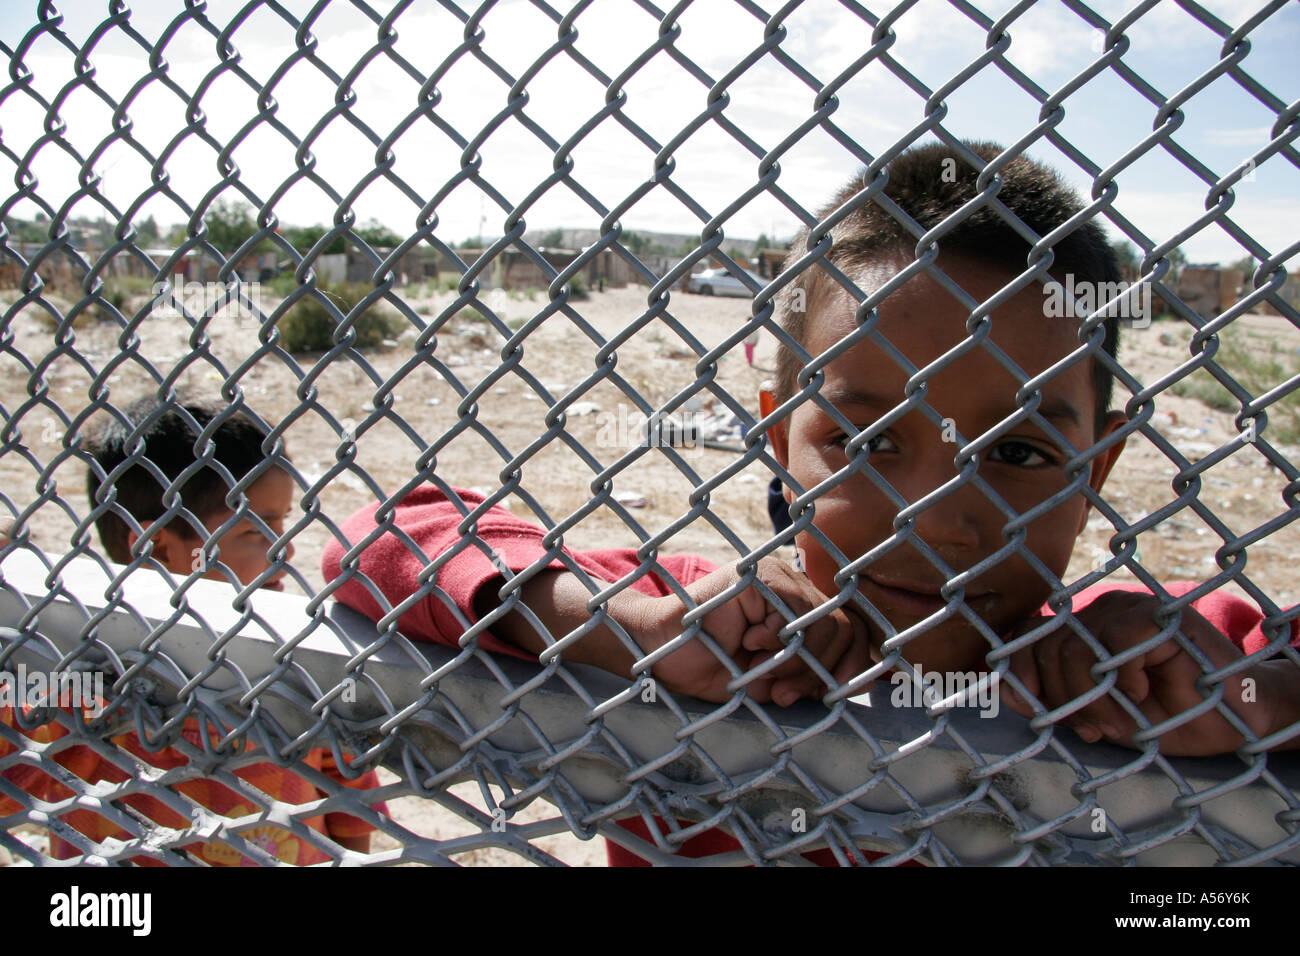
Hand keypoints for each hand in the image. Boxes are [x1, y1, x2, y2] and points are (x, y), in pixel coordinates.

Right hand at [629, 558, 873, 705]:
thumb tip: (864, 683)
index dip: (855, 665)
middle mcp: (793, 584)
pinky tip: (746, 645)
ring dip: (793, 661)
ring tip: (759, 671)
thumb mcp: (772, 678)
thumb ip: (811, 675)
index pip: (852, 630)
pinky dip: (773, 641)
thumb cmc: (711, 666)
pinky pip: (792, 613)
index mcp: (800, 607)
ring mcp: (776, 574)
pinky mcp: (757, 575)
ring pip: (821, 623)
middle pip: (843, 629)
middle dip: (818, 672)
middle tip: (783, 692)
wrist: (657, 650)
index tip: (841, 695)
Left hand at [1000, 591, 1293, 754]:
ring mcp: (1130, 607)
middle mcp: (1099, 610)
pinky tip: (1144, 693)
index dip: (1018, 672)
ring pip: (1076, 646)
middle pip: (1047, 645)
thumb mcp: (1094, 714)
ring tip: (1116, 722)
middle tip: (1091, 729)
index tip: (1034, 712)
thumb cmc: (1161, 718)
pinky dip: (1123, 679)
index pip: (1026, 634)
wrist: (1230, 722)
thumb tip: (997, 689)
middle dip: (1060, 698)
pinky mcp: (1160, 615)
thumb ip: (1048, 699)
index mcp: (1079, 628)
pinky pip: (1117, 642)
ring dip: (1091, 697)